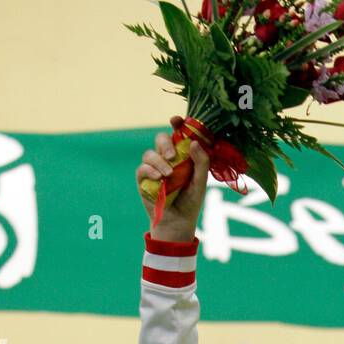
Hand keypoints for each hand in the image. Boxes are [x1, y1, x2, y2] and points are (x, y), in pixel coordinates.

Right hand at [136, 114, 209, 241]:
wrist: (178, 222)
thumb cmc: (191, 201)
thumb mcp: (201, 182)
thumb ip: (201, 163)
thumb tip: (194, 142)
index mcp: (181, 155)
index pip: (177, 134)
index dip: (176, 124)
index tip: (176, 120)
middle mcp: (166, 159)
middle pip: (160, 139)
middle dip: (165, 144)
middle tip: (172, 156)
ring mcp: (153, 168)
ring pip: (150, 154)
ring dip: (159, 162)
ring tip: (168, 175)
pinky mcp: (143, 180)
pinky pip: (142, 168)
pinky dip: (150, 171)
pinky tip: (159, 179)